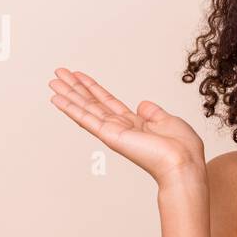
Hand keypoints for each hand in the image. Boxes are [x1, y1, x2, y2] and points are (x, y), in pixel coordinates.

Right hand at [48, 68, 204, 185]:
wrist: (183, 163)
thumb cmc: (182, 148)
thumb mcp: (169, 121)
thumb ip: (154, 112)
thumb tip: (142, 104)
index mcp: (135, 124)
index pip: (108, 102)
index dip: (93, 89)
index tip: (79, 76)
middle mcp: (121, 128)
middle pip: (92, 103)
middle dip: (75, 88)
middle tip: (58, 73)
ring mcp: (113, 132)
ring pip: (85, 109)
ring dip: (68, 95)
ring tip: (53, 81)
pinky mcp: (110, 136)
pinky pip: (87, 119)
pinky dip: (71, 108)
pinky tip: (57, 99)